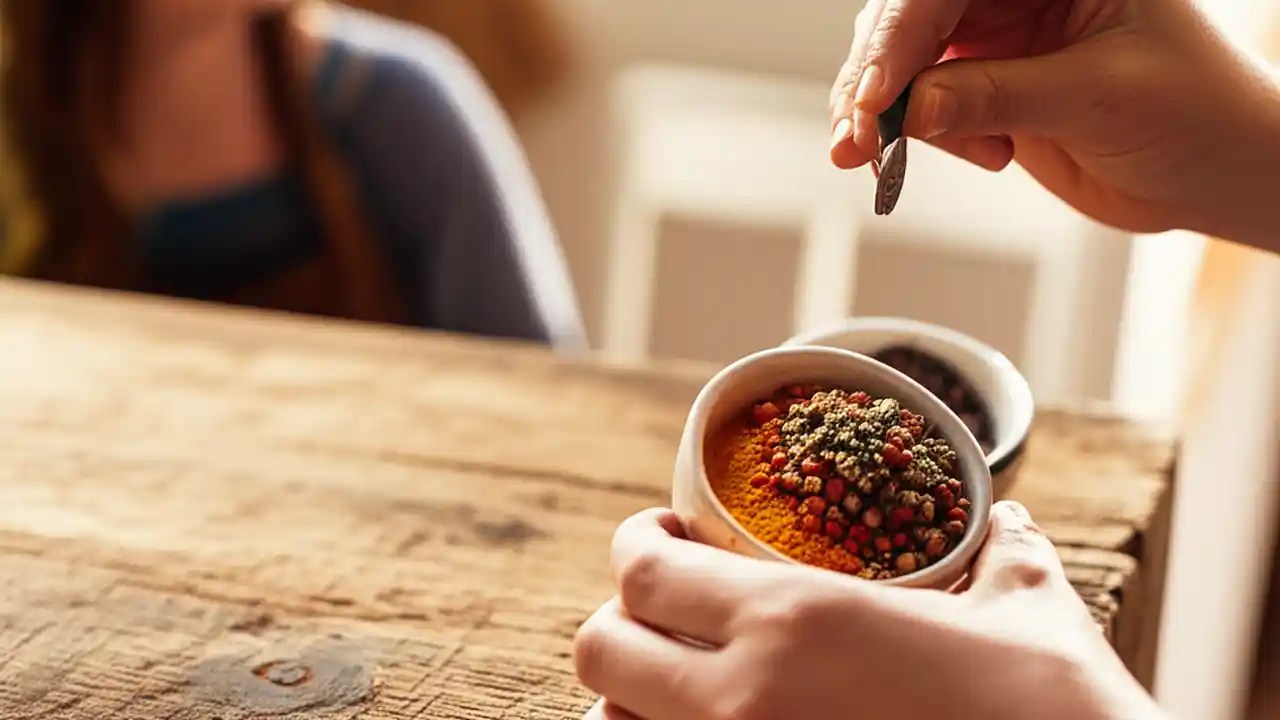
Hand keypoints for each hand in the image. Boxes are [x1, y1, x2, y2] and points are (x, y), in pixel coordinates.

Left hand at [573, 502, 1164, 719]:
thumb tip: (1011, 522)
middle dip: (622, 620)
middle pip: (600, 648)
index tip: (667, 538)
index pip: (642, 570)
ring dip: (634, 698)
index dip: (639, 545)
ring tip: (682, 681)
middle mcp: (742, 698)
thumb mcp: (1031, 611)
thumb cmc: (1057, 710)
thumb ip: (1006, 555)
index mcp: (794, 618)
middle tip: (671, 609)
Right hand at [828, 0, 1279, 250]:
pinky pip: (924, 103)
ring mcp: (999, 39)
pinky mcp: (987, 87)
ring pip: (905, 62)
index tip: (875, 101)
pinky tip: (972, 156)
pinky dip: (916, 134)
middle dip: (877, 80)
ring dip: (886, 113)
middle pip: (911, 19)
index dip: (901, 40)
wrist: (1216, 172)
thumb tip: (913, 110)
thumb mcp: (1098, 97)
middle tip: (856, 140)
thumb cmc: (1196, 112)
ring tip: (883, 157)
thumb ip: (999, 98)